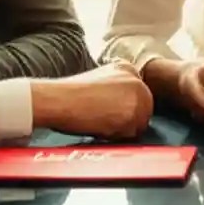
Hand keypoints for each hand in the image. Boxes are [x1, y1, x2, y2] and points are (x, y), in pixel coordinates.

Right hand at [32, 59, 153, 140]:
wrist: (59, 99)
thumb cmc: (70, 94)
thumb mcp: (98, 78)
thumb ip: (115, 87)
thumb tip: (124, 106)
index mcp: (127, 68)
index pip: (138, 96)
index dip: (124, 109)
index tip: (110, 111)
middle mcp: (137, 79)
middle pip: (143, 110)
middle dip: (126, 120)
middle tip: (104, 121)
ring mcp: (138, 96)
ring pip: (139, 124)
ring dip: (121, 129)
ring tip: (100, 122)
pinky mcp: (134, 114)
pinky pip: (132, 134)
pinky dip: (117, 136)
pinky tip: (101, 126)